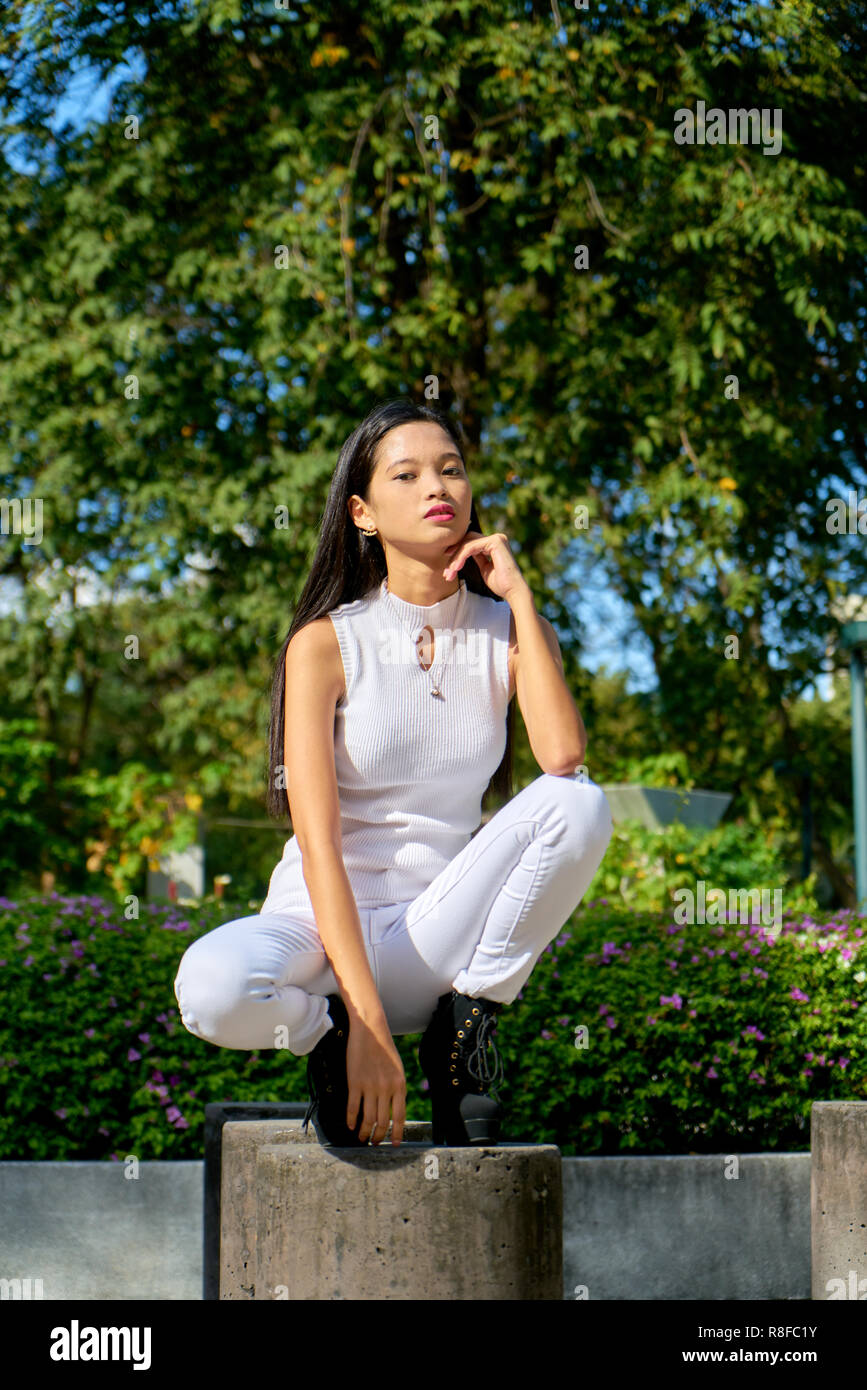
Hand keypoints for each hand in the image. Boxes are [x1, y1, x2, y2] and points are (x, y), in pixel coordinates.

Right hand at [345, 1017, 406, 1146]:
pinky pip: (352, 1108)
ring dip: (364, 1132)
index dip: (397, 1133)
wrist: (370, 1030)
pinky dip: (351, 1120)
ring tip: (361, 1139)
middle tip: (374, 1144)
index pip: (400, 1117)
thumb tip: (394, 1109)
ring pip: (367, 1119)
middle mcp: (386, 1088)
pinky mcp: (355, 1082)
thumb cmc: (384, 1048)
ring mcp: (370, 1086)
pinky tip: (350, 1126)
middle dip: (378, 1137)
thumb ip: (396, 1088)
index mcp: (400, 1085)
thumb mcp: (397, 1069)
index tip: (395, 1144)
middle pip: (383, 1122)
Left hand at [443, 529, 529, 602]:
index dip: (457, 552)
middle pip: (467, 540)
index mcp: (494, 544)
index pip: (470, 543)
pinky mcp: (495, 542)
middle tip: (446, 571)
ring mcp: (496, 539)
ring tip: (450, 572)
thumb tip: (463, 552)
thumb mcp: (485, 569)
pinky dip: (461, 556)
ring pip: (467, 543)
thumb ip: (477, 558)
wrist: (513, 592)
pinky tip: (456, 567)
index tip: (448, 566)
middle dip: (454, 554)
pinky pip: (471, 546)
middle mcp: (496, 539)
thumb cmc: (501, 584)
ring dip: (456, 558)